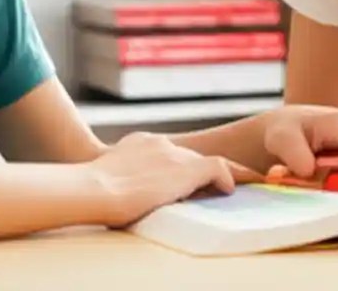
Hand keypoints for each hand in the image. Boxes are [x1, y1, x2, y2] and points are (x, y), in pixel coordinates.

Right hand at [84, 132, 258, 227]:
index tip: (185, 177)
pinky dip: (227, 178)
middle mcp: (160, 144)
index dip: (180, 167)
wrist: (93, 187)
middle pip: (193, 156)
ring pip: (210, 162)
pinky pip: (218, 168)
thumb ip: (122, 176)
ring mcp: (175, 155)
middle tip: (227, 180)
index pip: (169, 154)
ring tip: (248, 181)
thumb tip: (119, 193)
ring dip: (227, 173)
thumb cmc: (89, 190)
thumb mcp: (107, 176)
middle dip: (207, 169)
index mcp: (139, 144)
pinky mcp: (187, 169)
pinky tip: (229, 191)